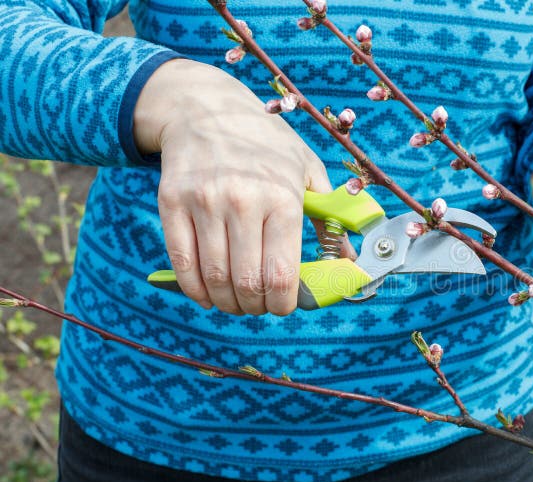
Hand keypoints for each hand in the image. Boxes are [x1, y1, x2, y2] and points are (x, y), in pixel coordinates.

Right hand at [134, 59, 341, 315]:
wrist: (206, 107)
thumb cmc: (267, 143)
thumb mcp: (307, 169)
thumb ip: (326, 218)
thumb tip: (346, 260)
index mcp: (283, 198)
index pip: (281, 275)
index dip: (284, 304)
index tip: (285, 306)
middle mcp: (243, 201)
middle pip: (247, 284)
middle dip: (256, 307)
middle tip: (259, 306)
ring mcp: (204, 202)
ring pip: (214, 279)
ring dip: (227, 303)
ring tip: (236, 302)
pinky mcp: (171, 202)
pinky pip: (181, 263)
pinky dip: (194, 290)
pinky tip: (207, 293)